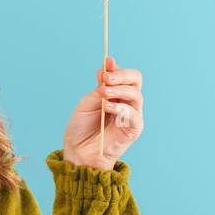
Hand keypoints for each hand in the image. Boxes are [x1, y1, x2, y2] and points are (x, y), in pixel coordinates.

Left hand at [62, 56, 144, 170]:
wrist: (79, 152)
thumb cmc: (81, 129)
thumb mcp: (86, 104)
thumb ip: (98, 88)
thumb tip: (105, 68)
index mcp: (115, 93)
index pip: (124, 75)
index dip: (117, 68)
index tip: (107, 61)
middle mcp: (126, 102)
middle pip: (135, 80)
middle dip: (122, 75)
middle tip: (106, 79)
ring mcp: (131, 115)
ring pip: (136, 95)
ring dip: (119, 91)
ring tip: (103, 93)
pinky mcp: (134, 129)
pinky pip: (134, 115)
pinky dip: (120, 108)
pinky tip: (107, 107)